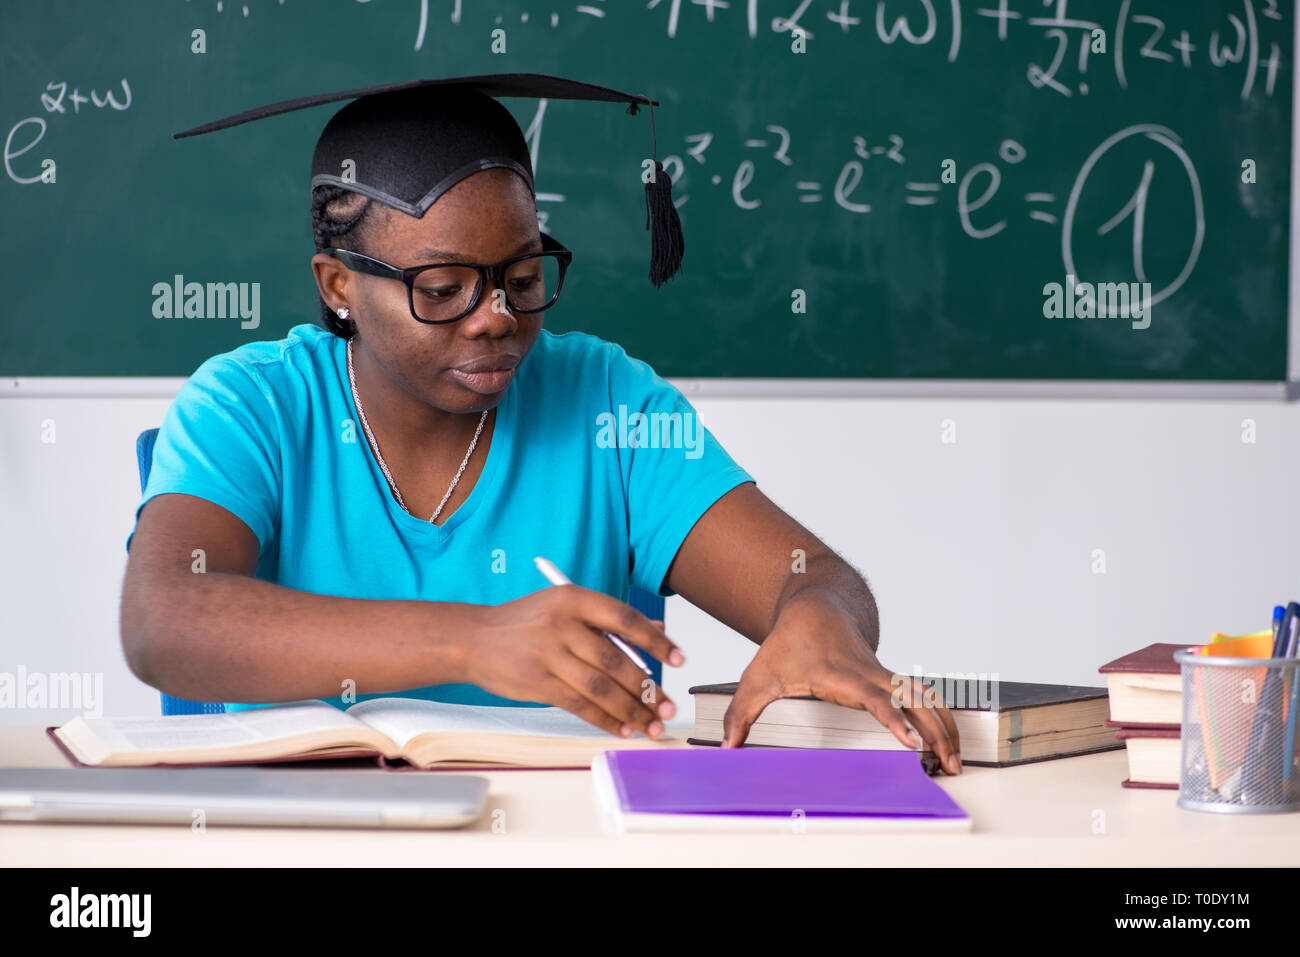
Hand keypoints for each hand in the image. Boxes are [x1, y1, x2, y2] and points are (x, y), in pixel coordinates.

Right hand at [465, 585, 682, 737]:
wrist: (473, 639)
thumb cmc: (527, 623)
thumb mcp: (566, 608)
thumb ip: (608, 621)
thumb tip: (658, 630)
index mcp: (574, 598)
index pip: (625, 618)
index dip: (656, 640)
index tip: (678, 660)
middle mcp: (562, 623)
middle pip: (616, 660)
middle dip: (647, 689)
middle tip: (667, 707)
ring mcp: (548, 654)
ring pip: (601, 687)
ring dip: (631, 711)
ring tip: (651, 726)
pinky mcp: (537, 682)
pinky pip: (580, 705)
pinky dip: (605, 720)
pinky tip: (622, 729)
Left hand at [720, 593, 961, 773]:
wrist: (816, 604)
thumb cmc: (787, 642)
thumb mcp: (758, 676)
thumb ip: (741, 713)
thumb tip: (725, 747)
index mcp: (839, 673)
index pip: (872, 697)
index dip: (892, 718)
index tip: (910, 741)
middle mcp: (868, 672)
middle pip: (912, 699)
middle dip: (934, 731)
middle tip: (948, 764)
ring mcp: (883, 672)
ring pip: (924, 696)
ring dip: (944, 725)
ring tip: (955, 760)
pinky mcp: (890, 676)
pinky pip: (922, 695)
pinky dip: (940, 715)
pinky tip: (948, 740)